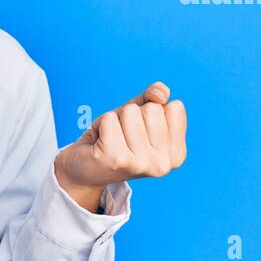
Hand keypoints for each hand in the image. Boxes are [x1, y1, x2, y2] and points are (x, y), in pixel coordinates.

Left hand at [54, 81, 187, 210]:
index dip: (152, 111)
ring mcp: (140, 163)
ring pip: (130, 111)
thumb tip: (160, 92)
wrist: (84, 169)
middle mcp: (163, 163)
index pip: (175, 108)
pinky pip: (109, 119)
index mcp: (176, 154)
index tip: (140, 130)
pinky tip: (100, 143)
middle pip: (153, 109)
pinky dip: (101, 124)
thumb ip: (154, 98)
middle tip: (122, 136)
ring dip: (115, 120)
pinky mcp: (115, 158)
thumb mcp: (139, 114)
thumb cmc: (115, 138)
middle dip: (133, 115)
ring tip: (111, 139)